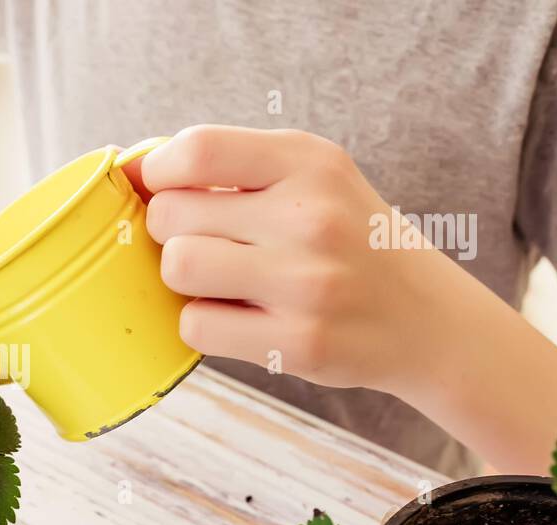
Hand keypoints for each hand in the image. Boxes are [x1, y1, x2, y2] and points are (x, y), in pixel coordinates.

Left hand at [123, 125, 556, 472]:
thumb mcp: (312, 178)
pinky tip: (239, 316)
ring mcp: (306, 283)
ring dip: (184, 278)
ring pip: (178, 268)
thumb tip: (131, 168)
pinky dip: (203, 323)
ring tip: (221, 279)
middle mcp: (310, 217)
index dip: (157, 170)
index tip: (158, 187)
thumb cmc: (347, 241)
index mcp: (311, 163)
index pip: (198, 149)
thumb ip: (232, 166)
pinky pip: (196, 326)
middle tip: (206, 242)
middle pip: (172, 215)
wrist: (425, 319)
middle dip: (172, 230)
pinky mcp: (297, 343)